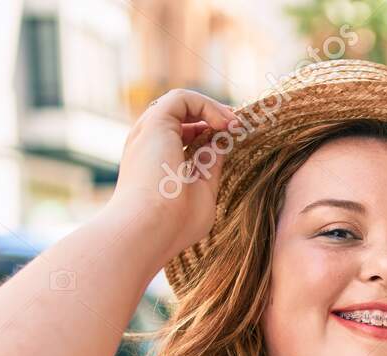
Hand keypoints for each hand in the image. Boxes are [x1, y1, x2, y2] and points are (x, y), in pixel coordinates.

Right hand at [107, 89, 238, 268]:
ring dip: (212, 108)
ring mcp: (149, 132)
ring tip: (233, 124)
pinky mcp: (154, 123)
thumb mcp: (202, 190)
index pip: (183, 136)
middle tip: (237, 127)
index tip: (233, 138)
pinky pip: (181, 98)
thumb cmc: (175, 222)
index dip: (209, 133)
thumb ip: (210, 166)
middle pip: (181, 117)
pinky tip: (223, 123)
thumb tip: (222, 144)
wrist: (151, 227)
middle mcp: (149, 145)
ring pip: (180, 103)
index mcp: (156, 163)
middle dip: (212, 117)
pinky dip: (206, 104)